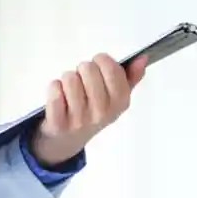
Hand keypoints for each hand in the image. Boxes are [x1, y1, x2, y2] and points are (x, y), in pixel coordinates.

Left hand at [30, 53, 148, 166]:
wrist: (68, 139)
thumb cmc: (93, 111)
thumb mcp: (115, 97)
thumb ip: (131, 77)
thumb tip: (142, 58)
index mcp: (120, 104)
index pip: (113, 70)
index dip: (102, 60)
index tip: (99, 63)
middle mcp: (102, 113)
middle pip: (88, 69)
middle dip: (83, 68)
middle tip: (82, 79)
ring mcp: (80, 120)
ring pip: (70, 78)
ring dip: (67, 78)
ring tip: (70, 89)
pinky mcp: (58, 123)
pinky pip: (54, 92)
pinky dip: (54, 88)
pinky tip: (59, 96)